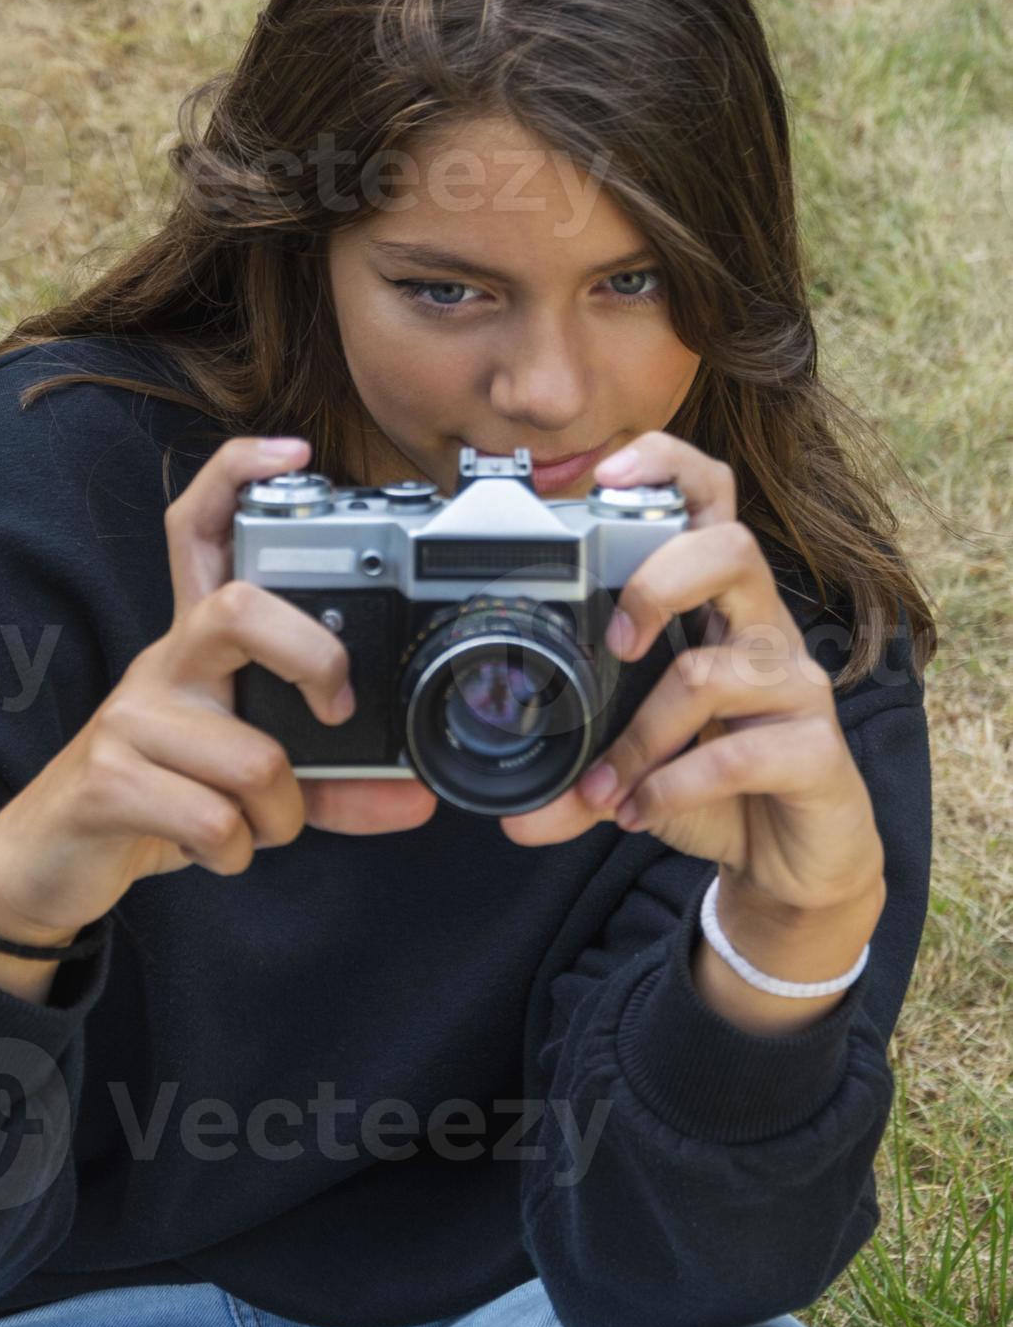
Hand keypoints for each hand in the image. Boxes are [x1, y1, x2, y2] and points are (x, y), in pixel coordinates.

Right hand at [0, 434, 436, 944]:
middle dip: (313, 659)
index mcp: (195, 646)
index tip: (294, 453)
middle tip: (337, 708)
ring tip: (259, 826)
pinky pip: (216, 820)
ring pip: (255, 758)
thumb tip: (417, 799)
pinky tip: (216, 850)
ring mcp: (130, 718)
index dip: (238, 478)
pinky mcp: (108, 780)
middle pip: (239, 610)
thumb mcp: (251, 786)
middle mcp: (162, 663)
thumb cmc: (159, 801)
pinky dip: (239, 853)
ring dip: (281, 817)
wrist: (49, 861)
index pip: (200, 529)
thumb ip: (331, 784)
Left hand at [498, 432, 885, 914]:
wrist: (793, 857)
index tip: (607, 473)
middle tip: (616, 640)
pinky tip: (641, 809)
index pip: (710, 504)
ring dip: (640, 736)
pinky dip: (674, 785)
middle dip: (659, 581)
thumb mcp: (635, 768)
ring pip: (712, 671)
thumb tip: (510, 815)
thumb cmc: (718, 781)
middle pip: (733, 548)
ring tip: (603, 788)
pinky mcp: (816, 752)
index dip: (668, 468)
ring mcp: (796, 688)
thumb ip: (575, 779)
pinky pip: (740, 753)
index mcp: (715, 608)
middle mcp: (761, 632)